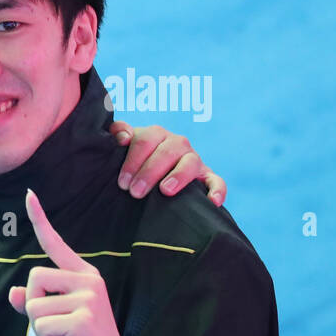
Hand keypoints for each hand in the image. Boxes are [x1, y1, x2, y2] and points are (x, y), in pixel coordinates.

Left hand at [8, 189, 128, 335]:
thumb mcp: (54, 320)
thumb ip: (35, 304)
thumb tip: (15, 293)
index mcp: (81, 275)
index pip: (55, 244)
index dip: (40, 220)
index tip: (28, 195)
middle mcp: (87, 279)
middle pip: (33, 277)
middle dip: (34, 306)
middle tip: (58, 324)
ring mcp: (88, 296)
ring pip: (34, 304)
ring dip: (40, 327)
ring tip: (64, 334)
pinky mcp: (84, 317)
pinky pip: (42, 324)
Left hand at [110, 121, 225, 206]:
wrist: (151, 176)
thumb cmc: (134, 161)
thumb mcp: (123, 147)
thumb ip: (118, 134)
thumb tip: (122, 136)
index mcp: (156, 134)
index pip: (145, 141)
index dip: (132, 162)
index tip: (122, 183)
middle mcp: (177, 144)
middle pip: (167, 152)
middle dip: (149, 173)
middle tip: (135, 192)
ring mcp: (193, 159)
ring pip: (191, 163)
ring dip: (178, 176)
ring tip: (165, 190)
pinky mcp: (206, 176)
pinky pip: (216, 181)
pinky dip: (217, 190)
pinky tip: (212, 201)